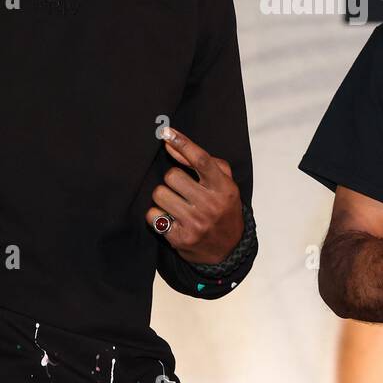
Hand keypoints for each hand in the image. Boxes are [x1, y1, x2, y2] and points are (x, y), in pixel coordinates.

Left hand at [146, 127, 243, 264]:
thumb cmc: (223, 208)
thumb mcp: (222, 182)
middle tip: (182, 188)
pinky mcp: (180, 238)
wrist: (229, 249)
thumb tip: (170, 144)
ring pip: (160, 194)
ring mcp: (195, 223)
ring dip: (164, 196)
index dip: (183, 143)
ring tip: (176, 204)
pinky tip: (170, 218)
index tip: (166, 132)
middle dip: (173, 179)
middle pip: (173, 176)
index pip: (201, 160)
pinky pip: (153, 216)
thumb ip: (200, 161)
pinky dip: (157, 215)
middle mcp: (211, 205)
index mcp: (224, 188)